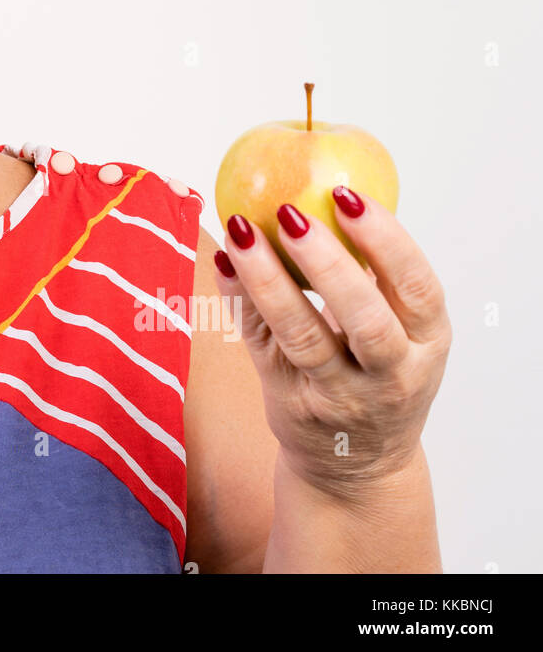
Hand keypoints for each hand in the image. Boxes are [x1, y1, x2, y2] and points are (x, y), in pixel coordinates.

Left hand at [213, 186, 451, 503]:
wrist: (356, 463)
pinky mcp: (291, 403)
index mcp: (427, 342)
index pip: (417, 288)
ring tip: (241, 230)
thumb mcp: (397, 331)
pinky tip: (224, 259)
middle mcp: (391, 374)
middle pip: (364, 319)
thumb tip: (322, 189)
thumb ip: (370, 275)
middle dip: (328, 264)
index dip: (386, 241)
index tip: (349, 196)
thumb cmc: (374, 370)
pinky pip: (260, 343)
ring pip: (302, 336)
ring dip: (268, 279)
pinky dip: (239, 298)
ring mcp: (340, 395)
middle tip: (291, 213)